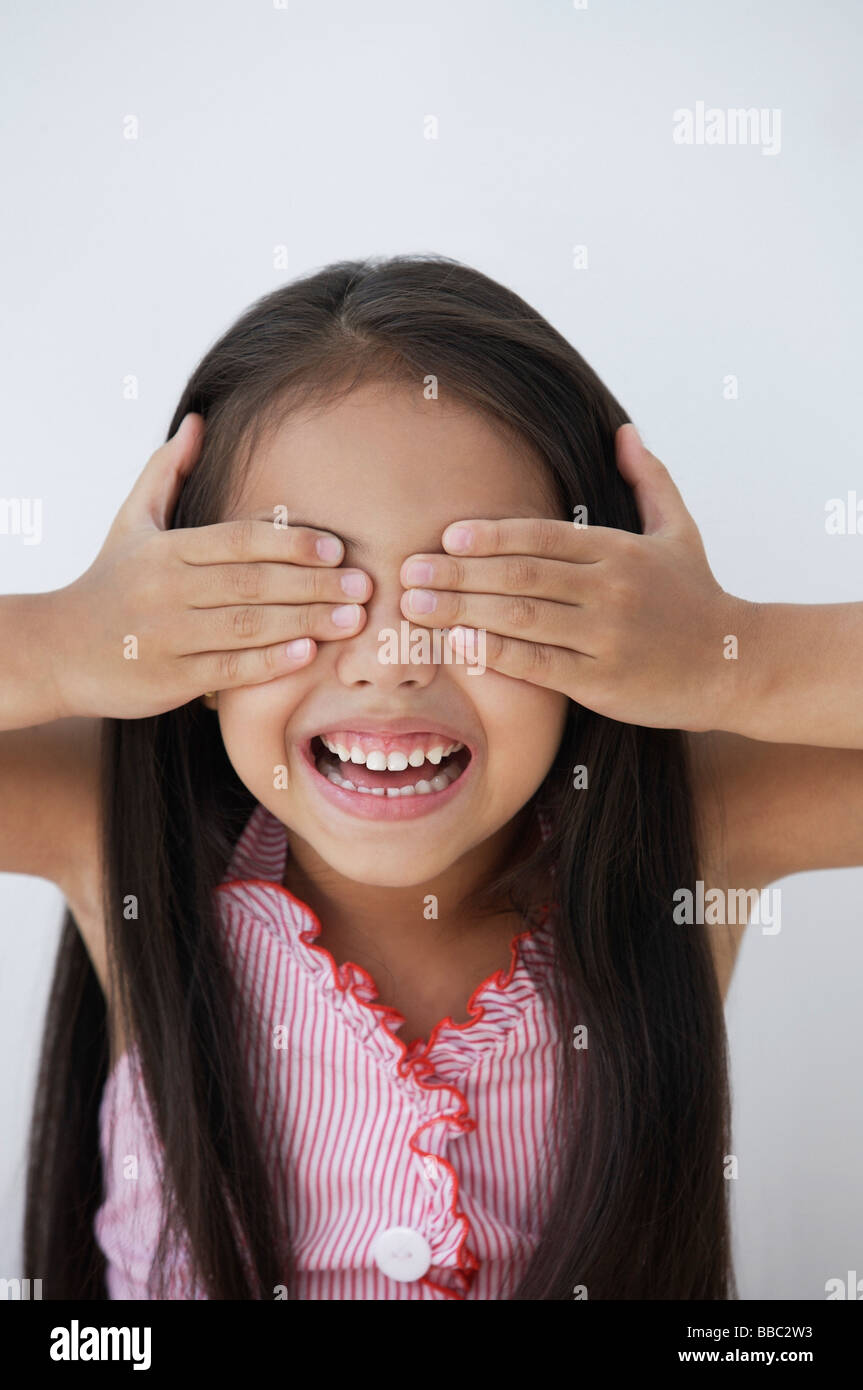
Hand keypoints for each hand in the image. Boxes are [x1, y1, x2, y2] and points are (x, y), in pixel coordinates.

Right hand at [46, 415, 371, 718]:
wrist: (58, 649)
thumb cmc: (108, 582)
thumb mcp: (131, 523)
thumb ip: (165, 473)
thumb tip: (196, 421)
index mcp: (166, 550)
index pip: (238, 540)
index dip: (290, 542)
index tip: (336, 548)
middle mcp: (167, 590)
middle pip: (253, 583)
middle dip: (314, 584)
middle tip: (364, 585)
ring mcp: (168, 637)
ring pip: (247, 627)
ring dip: (305, 622)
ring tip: (352, 620)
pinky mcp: (169, 680)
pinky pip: (228, 669)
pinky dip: (270, 662)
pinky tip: (308, 654)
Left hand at [398, 424, 752, 732]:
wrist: (734, 663)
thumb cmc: (698, 596)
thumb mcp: (679, 531)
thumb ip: (649, 480)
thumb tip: (624, 431)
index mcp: (619, 551)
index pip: (543, 536)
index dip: (493, 535)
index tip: (447, 535)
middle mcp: (611, 590)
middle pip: (521, 575)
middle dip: (459, 573)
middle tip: (408, 571)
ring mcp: (606, 637)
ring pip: (522, 618)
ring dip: (462, 610)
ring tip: (415, 606)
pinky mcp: (604, 682)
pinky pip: (539, 665)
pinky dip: (496, 653)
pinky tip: (458, 643)